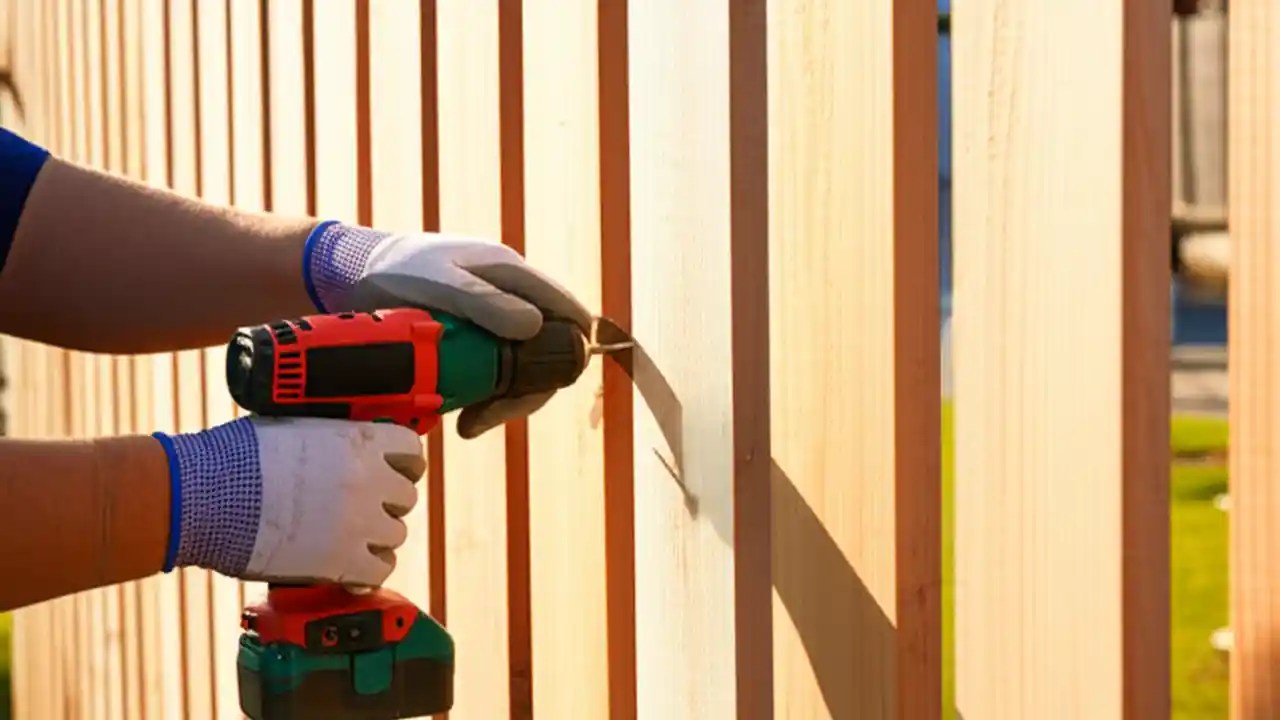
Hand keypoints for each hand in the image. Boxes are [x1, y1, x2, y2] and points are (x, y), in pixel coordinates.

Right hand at [153, 416, 424, 586]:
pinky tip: (349, 568)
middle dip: (385, 504)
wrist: (204, 495)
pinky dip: (367, 572)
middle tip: (359, 510)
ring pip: (395, 535)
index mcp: (360, 441)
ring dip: (375, 538)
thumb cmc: (234, 456)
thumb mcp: (290, 426)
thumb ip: (327, 436)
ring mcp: (359, 522)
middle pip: (405, 498)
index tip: (394, 473)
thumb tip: (335, 441)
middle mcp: (370, 480)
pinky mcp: (343, 561)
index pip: (412, 451)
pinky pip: (379, 571)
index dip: (404, 465)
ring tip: (347, 539)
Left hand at [301, 221, 593, 437]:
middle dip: (528, 390)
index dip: (574, 345)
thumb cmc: (396, 269)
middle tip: (489, 417)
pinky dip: (482, 397)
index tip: (556, 381)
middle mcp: (509, 300)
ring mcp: (490, 324)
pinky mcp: (470, 345)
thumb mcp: (440, 282)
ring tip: (469, 424)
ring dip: (503, 401)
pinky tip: (460, 414)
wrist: (348, 277)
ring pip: (519, 370)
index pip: (567, 310)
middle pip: (547, 352)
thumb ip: (485, 302)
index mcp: (513, 274)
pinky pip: (492, 376)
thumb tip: (534, 327)